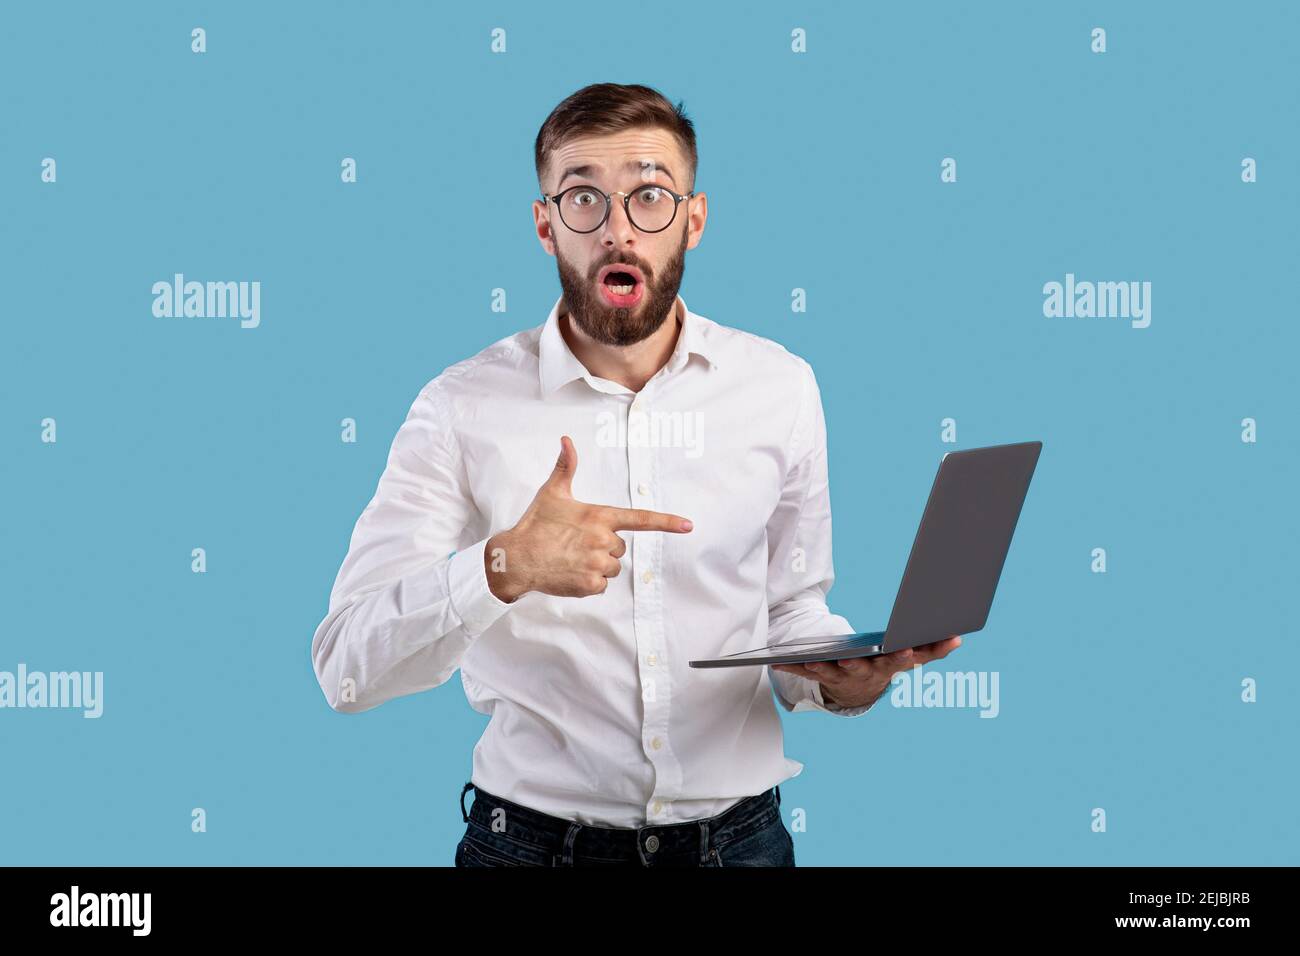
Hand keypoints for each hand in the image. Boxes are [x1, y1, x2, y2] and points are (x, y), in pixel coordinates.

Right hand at [484, 435, 693, 601]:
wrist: (516, 558)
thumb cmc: (535, 524)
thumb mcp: (552, 492)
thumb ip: (566, 466)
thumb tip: (566, 440)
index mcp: (600, 516)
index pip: (641, 519)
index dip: (667, 522)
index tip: (688, 526)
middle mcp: (603, 540)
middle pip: (620, 547)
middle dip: (603, 547)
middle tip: (576, 543)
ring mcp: (598, 564)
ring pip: (612, 567)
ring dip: (597, 566)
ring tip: (572, 558)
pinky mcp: (591, 584)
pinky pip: (602, 585)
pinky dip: (589, 583)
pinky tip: (570, 573)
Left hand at [772, 635, 962, 708]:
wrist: (857, 692)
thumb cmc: (886, 665)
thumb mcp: (910, 658)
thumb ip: (934, 649)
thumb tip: (959, 637)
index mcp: (889, 666)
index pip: (900, 661)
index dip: (904, 656)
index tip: (907, 649)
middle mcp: (866, 674)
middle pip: (863, 669)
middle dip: (858, 666)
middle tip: (851, 661)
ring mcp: (843, 676)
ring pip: (831, 673)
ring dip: (822, 669)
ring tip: (812, 662)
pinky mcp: (822, 675)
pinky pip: (805, 670)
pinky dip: (792, 666)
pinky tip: (776, 661)